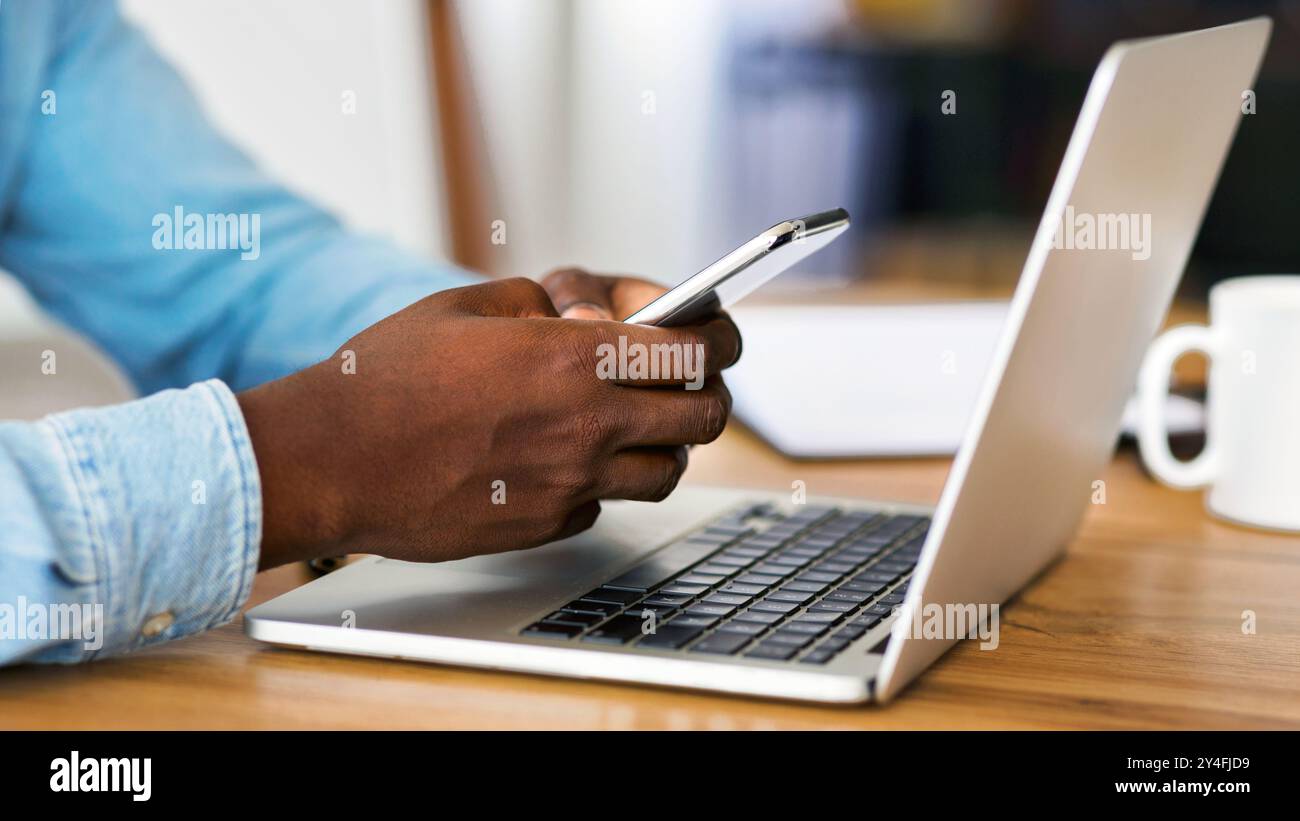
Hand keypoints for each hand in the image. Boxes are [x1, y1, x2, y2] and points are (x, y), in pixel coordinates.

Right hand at [238, 277, 741, 568]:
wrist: (332, 461)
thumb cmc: (387, 378)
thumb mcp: (467, 307)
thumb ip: (540, 303)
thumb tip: (586, 312)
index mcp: (573, 359)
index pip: (694, 353)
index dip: (720, 339)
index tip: (719, 335)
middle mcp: (586, 426)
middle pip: (703, 418)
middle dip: (709, 395)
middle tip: (690, 384)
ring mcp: (570, 483)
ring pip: (667, 472)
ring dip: (665, 446)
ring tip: (635, 426)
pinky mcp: (544, 525)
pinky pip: (605, 503)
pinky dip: (604, 482)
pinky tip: (566, 460)